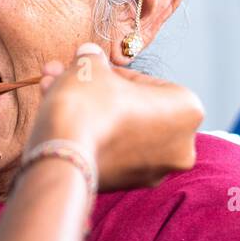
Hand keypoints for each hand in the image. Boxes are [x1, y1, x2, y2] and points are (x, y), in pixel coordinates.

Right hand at [31, 43, 203, 190]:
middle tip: (67, 77)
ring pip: (117, 129)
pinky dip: (89, 133)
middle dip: (94, 91)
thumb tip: (89, 55)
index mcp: (188, 110)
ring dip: (87, 110)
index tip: (90, 69)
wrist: (65, 154)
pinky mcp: (127, 185)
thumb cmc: (89, 105)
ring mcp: (154, 170)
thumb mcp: (92, 66)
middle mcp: (180, 145)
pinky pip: (110, 150)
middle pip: (131, 107)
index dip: (111, 73)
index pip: (147, 82)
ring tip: (51, 91)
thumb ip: (94, 58)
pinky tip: (57, 117)